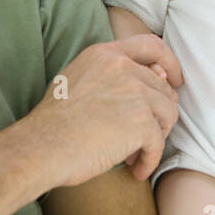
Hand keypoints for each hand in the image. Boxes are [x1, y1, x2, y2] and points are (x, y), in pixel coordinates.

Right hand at [25, 35, 181, 186]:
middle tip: (138, 138)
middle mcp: (122, 67)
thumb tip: (163, 77)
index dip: (169, 62)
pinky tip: (134, 170)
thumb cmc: (55, 123)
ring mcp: (134, 92)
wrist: (41, 147)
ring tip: (133, 154)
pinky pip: (158, 143)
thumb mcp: (79, 82)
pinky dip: (149, 160)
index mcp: (105, 54)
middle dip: (157, 115)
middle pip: (162, 88)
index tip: (174, 80)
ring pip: (167, 114)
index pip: (151, 45)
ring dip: (154, 138)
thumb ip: (116, 76)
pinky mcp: (141, 121)